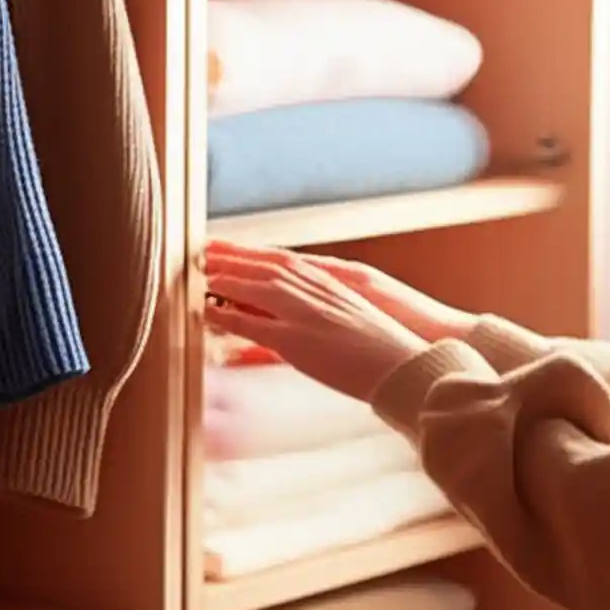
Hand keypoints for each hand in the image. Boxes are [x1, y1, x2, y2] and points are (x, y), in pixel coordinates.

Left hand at [204, 245, 428, 401]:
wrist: (411, 365)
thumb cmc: (387, 352)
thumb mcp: (356, 321)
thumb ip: (328, 314)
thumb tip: (306, 321)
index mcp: (336, 283)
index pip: (287, 259)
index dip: (256, 250)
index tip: (231, 244)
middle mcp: (320, 290)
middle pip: (268, 264)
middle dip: (234, 255)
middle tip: (202, 248)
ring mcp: (307, 313)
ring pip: (258, 285)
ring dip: (226, 276)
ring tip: (198, 272)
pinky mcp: (298, 340)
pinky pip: (254, 323)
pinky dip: (228, 315)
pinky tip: (209, 312)